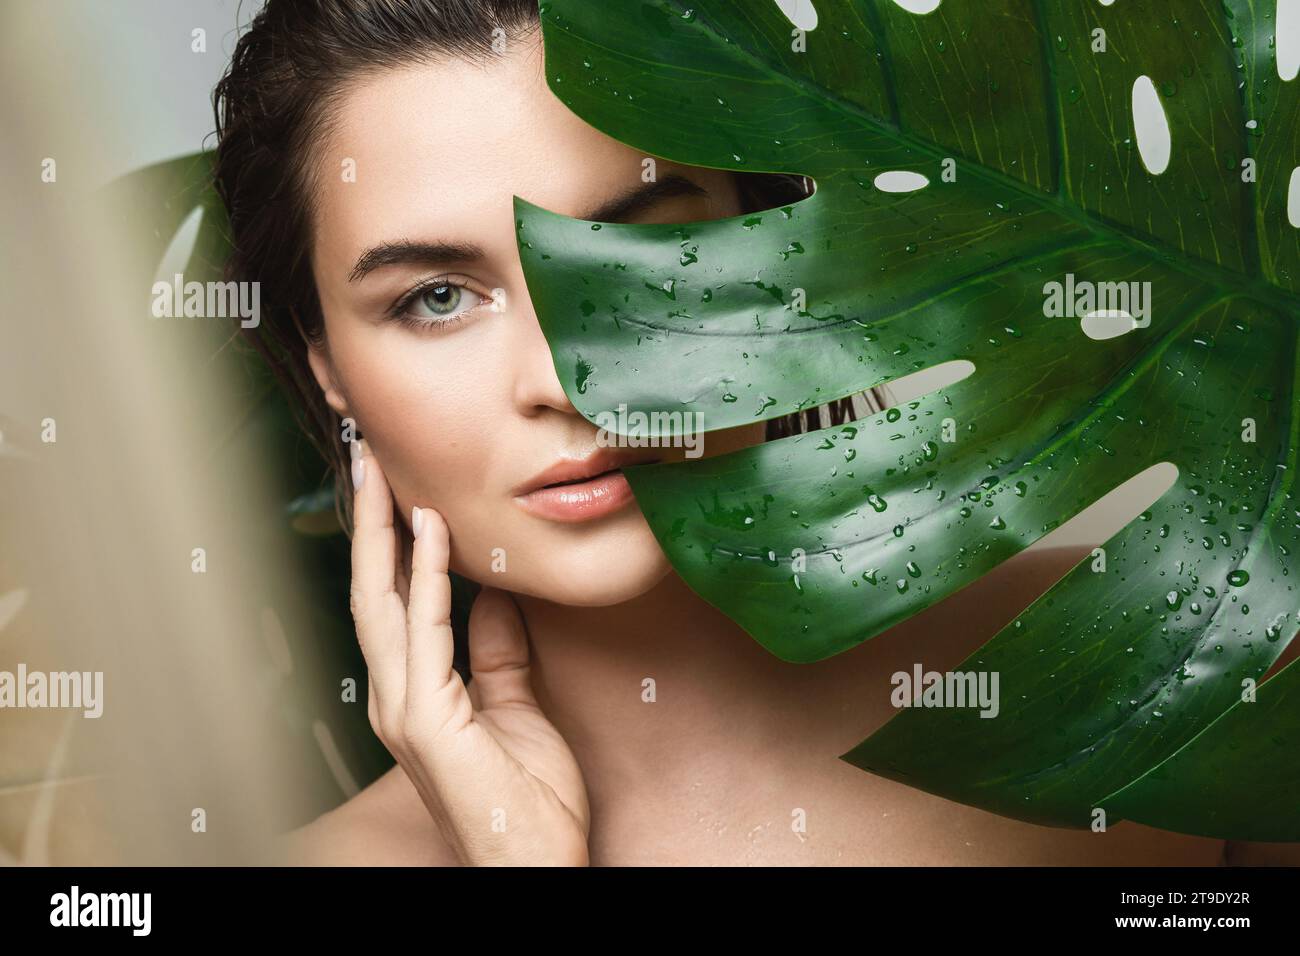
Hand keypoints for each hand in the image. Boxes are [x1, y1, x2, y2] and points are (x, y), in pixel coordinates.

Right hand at [348, 441, 589, 865]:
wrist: (534, 863)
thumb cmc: (529, 800)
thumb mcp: (517, 706)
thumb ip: (498, 652)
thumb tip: (494, 596)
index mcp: (414, 693)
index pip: (393, 603)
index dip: (389, 545)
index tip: (395, 490)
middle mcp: (395, 697)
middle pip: (372, 592)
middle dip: (370, 524)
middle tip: (369, 460)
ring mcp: (404, 709)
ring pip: (383, 602)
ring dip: (385, 533)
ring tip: (385, 475)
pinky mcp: (426, 720)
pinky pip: (426, 630)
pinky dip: (426, 576)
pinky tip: (430, 531)